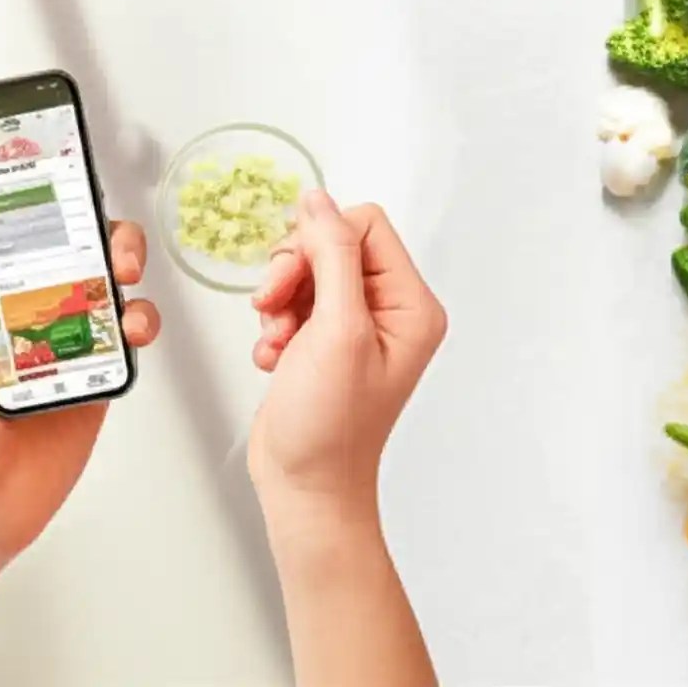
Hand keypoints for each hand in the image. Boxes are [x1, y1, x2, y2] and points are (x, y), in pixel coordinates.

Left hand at [0, 221, 160, 561]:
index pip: (17, 233)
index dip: (41, 204)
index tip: (61, 183)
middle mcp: (27, 311)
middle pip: (74, 250)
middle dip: (97, 233)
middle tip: (104, 240)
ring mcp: (67, 340)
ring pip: (108, 286)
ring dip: (124, 272)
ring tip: (123, 280)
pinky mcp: (100, 373)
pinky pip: (130, 337)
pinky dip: (140, 325)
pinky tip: (130, 333)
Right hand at [248, 191, 446, 509]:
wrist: (307, 485)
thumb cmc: (332, 426)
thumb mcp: (336, 330)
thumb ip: (331, 256)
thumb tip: (318, 201)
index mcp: (413, 305)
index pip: (366, 226)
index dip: (320, 240)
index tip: (292, 274)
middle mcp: (392, 311)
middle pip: (334, 244)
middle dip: (294, 271)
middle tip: (274, 306)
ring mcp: (358, 327)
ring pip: (307, 272)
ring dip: (280, 301)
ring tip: (278, 341)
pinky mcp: (327, 342)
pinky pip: (294, 303)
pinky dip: (275, 326)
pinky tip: (276, 360)